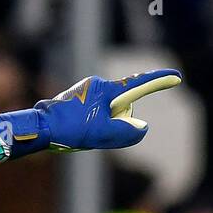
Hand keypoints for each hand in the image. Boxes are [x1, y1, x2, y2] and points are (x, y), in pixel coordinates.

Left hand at [0, 68, 182, 157]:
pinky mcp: (73, 101)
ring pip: (104, 113)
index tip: (176, 77)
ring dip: (99, 126)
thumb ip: (126, 132)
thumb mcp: (101, 134)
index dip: (158, 81)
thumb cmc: (68, 129)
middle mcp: (94, 86)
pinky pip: (90, 115)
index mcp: (105, 90)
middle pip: (119, 106)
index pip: (138, 85)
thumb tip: (141, 129)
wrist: (37, 128)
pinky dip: (89, 126)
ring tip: (79, 135)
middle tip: (94, 134)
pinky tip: (73, 133)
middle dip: (116, 121)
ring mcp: (82, 92)